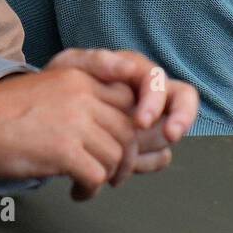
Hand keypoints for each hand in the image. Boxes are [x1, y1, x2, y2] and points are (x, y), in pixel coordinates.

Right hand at [0, 68, 137, 200]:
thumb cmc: (2, 111)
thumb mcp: (48, 87)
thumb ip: (79, 99)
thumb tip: (104, 125)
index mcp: (79, 78)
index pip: (127, 99)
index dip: (130, 125)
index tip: (121, 142)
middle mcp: (83, 96)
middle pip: (127, 130)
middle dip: (126, 157)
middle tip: (114, 172)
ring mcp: (75, 123)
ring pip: (115, 155)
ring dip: (107, 176)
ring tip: (89, 184)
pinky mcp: (64, 151)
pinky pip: (96, 176)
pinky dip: (90, 190)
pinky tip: (77, 192)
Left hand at [47, 48, 199, 184]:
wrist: (48, 108)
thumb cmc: (63, 82)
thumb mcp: (73, 66)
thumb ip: (98, 61)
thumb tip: (129, 66)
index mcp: (136, 71)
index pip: (159, 82)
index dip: (156, 101)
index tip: (141, 121)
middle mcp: (150, 93)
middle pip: (183, 100)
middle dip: (181, 118)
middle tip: (170, 135)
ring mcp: (150, 118)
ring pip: (170, 132)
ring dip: (156, 147)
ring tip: (129, 161)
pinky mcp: (144, 142)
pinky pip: (158, 155)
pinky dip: (146, 163)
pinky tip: (123, 171)